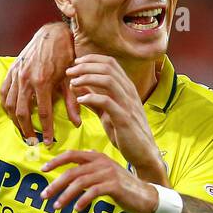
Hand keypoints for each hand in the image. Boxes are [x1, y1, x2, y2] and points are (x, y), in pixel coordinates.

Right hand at [1, 22, 78, 144]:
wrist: (51, 34)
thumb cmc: (64, 55)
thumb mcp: (71, 79)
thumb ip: (72, 101)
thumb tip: (77, 123)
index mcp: (43, 81)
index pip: (44, 113)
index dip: (46, 130)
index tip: (48, 142)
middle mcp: (26, 79)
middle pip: (23, 112)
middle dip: (27, 130)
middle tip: (33, 143)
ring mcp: (16, 75)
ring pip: (10, 105)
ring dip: (15, 121)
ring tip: (22, 132)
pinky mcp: (11, 71)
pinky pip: (4, 93)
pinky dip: (6, 106)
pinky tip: (12, 115)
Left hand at [41, 150, 160, 212]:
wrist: (146, 196)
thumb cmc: (124, 187)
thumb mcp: (107, 172)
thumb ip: (93, 166)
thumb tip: (79, 160)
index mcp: (97, 157)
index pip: (72, 155)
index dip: (55, 161)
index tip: (43, 169)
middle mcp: (101, 162)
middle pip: (72, 172)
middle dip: (55, 184)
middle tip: (44, 196)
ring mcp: (108, 173)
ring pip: (80, 183)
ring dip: (66, 196)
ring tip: (56, 206)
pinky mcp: (114, 186)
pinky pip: (93, 192)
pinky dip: (83, 201)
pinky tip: (77, 209)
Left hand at [66, 55, 163, 177]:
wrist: (143, 153)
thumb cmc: (125, 133)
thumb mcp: (107, 113)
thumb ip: (94, 100)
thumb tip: (78, 87)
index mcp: (127, 88)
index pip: (110, 63)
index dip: (91, 59)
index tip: (75, 63)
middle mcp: (129, 92)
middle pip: (108, 67)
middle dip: (85, 66)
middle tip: (69, 71)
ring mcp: (128, 104)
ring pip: (108, 80)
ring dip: (87, 78)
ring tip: (72, 83)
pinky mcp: (124, 118)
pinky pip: (107, 101)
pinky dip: (91, 98)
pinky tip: (79, 101)